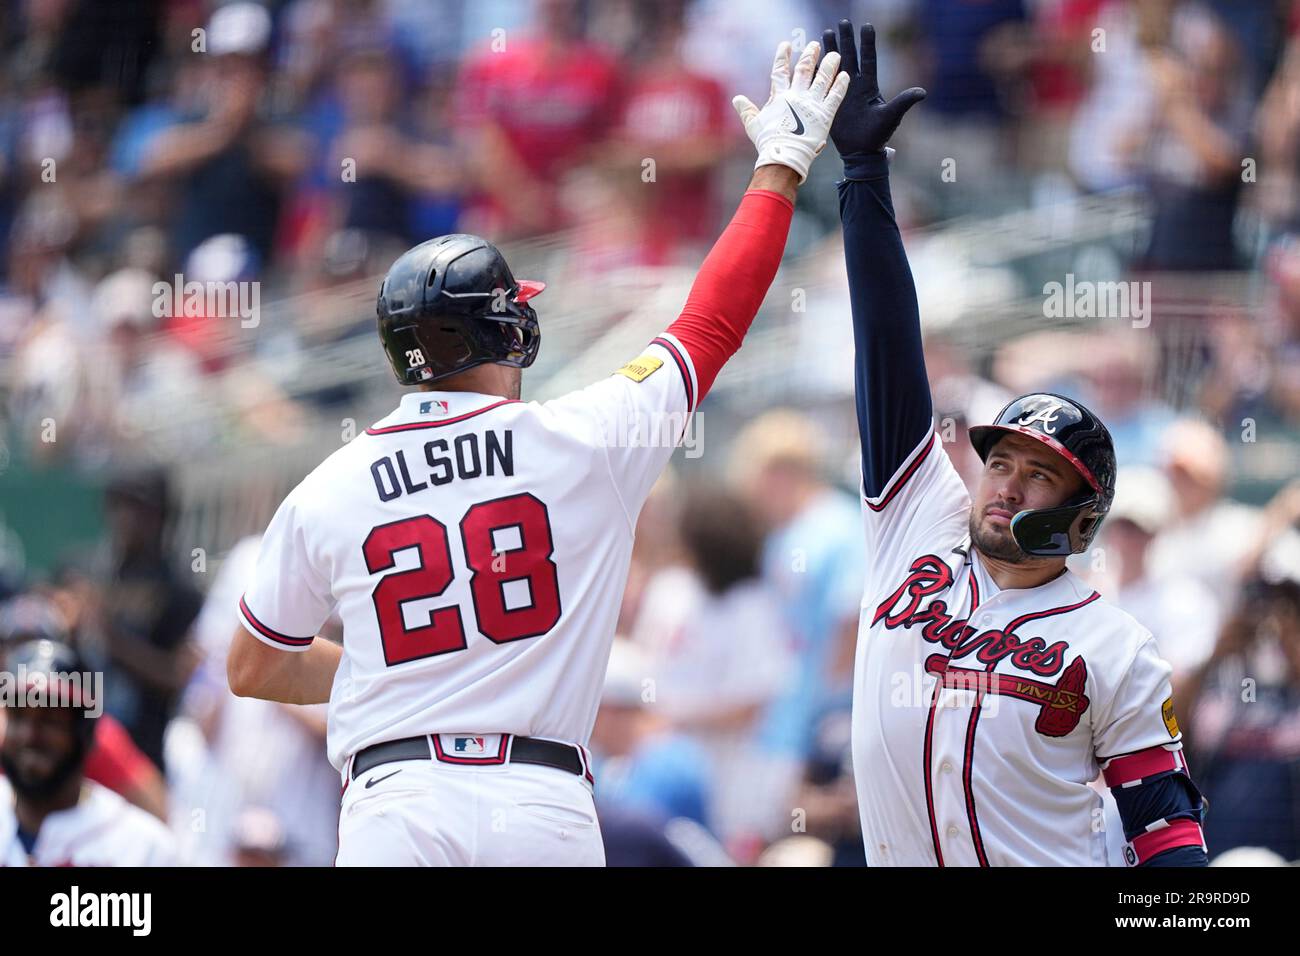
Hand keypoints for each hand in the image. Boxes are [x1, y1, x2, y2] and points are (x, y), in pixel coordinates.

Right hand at [732, 40, 848, 183]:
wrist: (784, 155)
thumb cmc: (767, 142)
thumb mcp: (753, 124)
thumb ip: (746, 110)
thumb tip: (737, 99)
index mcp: (779, 97)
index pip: (780, 71)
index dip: (782, 57)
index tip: (786, 45)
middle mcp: (796, 96)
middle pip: (804, 70)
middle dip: (810, 55)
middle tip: (815, 45)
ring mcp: (812, 104)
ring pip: (822, 79)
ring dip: (829, 65)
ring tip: (834, 54)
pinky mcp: (825, 115)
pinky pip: (835, 96)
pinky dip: (840, 85)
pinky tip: (845, 76)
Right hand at [820, 20, 925, 161]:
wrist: (860, 152)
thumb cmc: (877, 136)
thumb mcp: (891, 117)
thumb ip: (904, 102)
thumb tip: (922, 92)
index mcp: (869, 86)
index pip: (868, 59)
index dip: (867, 43)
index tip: (866, 26)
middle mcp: (855, 85)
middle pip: (849, 57)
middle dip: (846, 40)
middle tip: (842, 22)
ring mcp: (841, 92)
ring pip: (835, 66)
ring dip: (830, 50)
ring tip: (825, 33)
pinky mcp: (830, 102)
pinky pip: (822, 83)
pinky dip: (816, 71)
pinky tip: (810, 60)